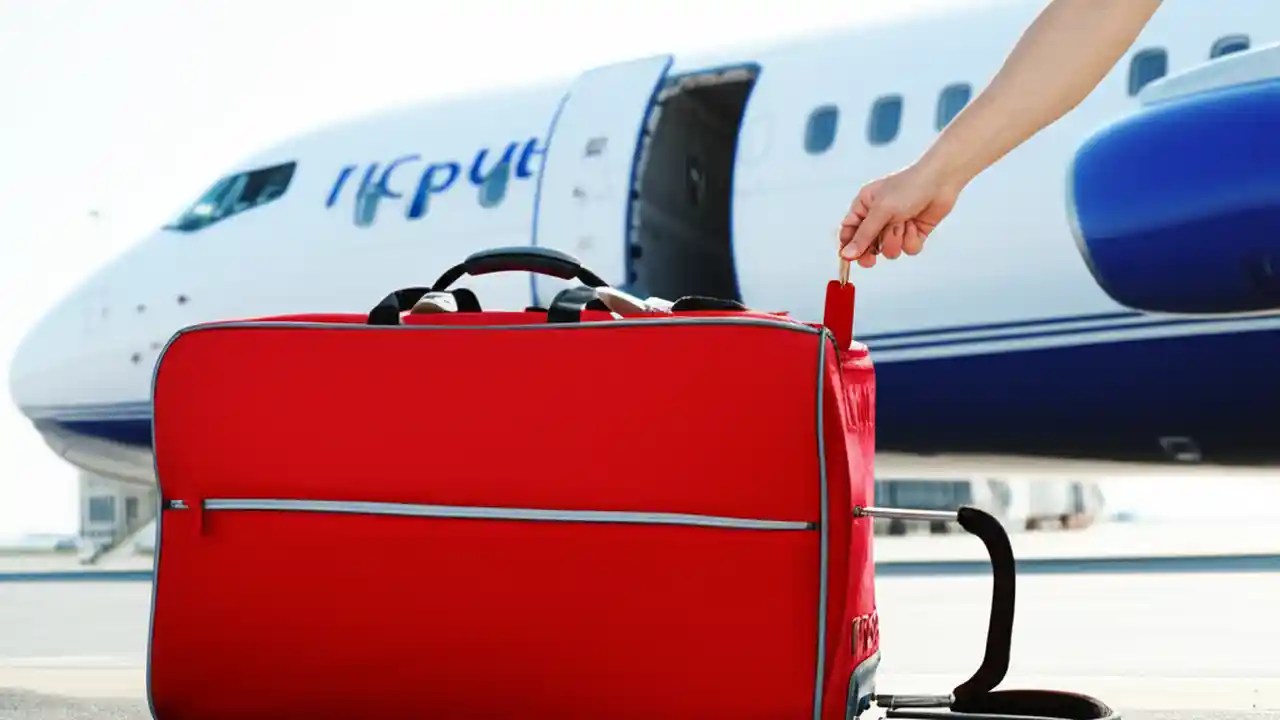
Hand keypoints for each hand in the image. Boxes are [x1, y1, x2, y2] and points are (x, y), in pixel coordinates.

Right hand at [838, 161, 960, 267]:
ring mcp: (896, 227)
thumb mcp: (881, 211)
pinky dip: (912, 240)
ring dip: (896, 241)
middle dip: (871, 251)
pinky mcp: (913, 233)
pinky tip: (915, 225)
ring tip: (903, 224)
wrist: (940, 182)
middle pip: (867, 246)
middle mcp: (879, 218)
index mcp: (865, 206)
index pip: (849, 230)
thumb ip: (864, 235)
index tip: (848, 258)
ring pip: (888, 250)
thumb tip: (846, 254)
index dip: (848, 246)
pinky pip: (907, 249)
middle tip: (871, 260)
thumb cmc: (908, 187)